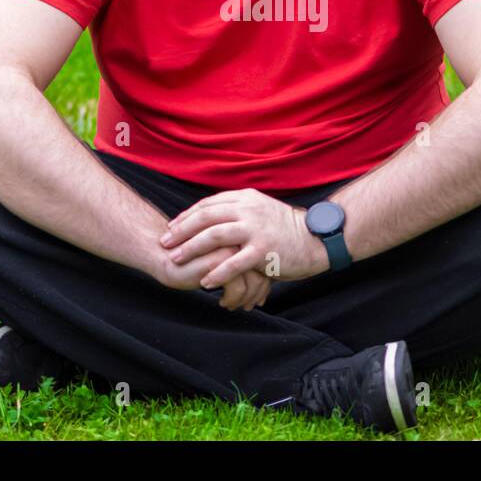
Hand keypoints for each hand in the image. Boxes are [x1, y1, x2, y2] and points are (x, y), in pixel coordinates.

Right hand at [153, 241, 269, 310]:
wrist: (161, 253)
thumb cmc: (190, 259)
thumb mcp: (220, 262)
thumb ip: (238, 266)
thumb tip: (263, 289)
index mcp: (241, 233)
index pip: (264, 260)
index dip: (263, 282)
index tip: (258, 298)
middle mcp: (239, 237)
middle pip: (263, 271)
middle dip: (257, 293)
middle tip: (250, 307)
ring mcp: (230, 246)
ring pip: (253, 280)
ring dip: (245, 299)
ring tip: (234, 306)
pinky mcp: (219, 259)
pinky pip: (237, 287)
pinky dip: (232, 299)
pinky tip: (222, 303)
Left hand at [160, 189, 327, 287]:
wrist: (315, 239)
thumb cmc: (284, 229)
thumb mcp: (260, 210)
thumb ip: (237, 211)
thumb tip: (211, 217)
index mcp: (245, 199)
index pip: (208, 204)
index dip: (186, 216)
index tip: (171, 227)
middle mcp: (248, 210)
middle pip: (205, 217)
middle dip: (181, 231)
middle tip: (165, 243)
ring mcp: (256, 229)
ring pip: (214, 236)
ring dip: (191, 249)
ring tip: (176, 261)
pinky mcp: (263, 250)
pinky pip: (234, 262)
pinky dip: (216, 272)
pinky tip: (204, 282)